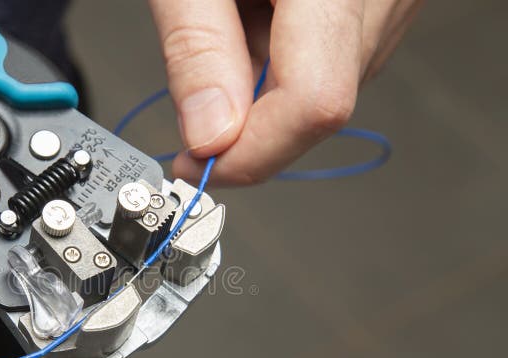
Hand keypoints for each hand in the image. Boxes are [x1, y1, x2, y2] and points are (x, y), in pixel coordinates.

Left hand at [147, 0, 423, 184]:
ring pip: (328, 82)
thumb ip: (198, 47)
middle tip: (197, 96)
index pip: (314, 100)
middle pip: (322, 101)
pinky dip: (286, 54)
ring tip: (234, 17)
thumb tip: (208, 132)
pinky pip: (337, 52)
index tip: (197, 165)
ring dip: (266, 82)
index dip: (252, 153)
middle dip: (249, 121)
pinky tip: (262, 11)